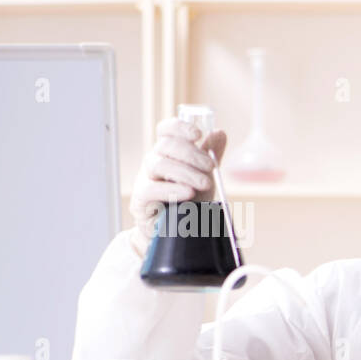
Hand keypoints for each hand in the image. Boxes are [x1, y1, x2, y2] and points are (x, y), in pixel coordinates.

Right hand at [128, 117, 226, 237]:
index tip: (198, 134)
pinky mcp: (141, 200)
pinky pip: (151, 189)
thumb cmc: (190, 201)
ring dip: (186, 172)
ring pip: (159, 164)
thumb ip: (210, 155)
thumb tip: (219, 133)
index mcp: (168, 153)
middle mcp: (154, 162)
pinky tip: (188, 193)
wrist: (178, 232)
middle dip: (192, 154)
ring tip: (205, 184)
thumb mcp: (204, 176)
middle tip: (211, 167)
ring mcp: (145, 179)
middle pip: (165, 145)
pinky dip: (172, 189)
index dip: (179, 127)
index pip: (166, 131)